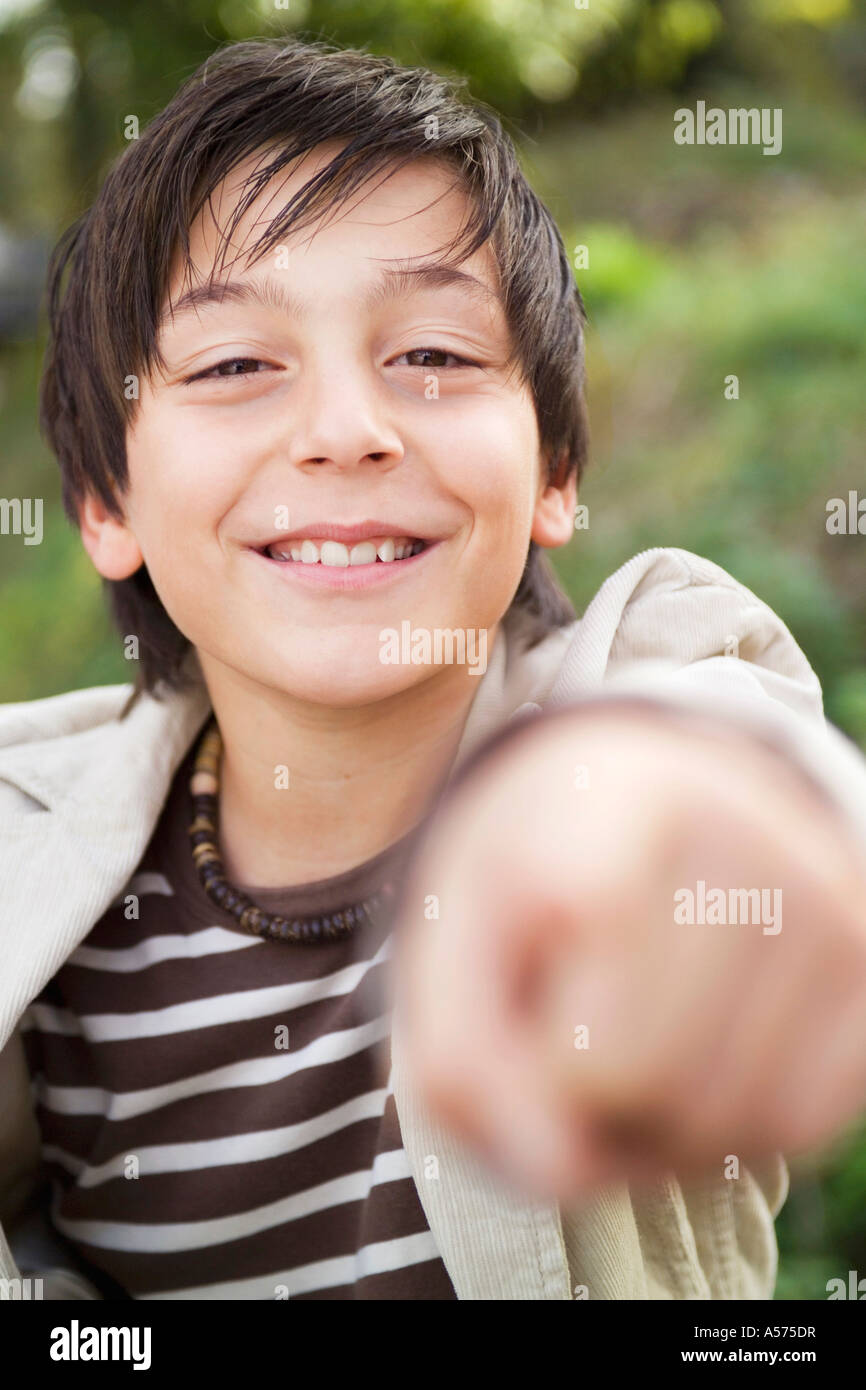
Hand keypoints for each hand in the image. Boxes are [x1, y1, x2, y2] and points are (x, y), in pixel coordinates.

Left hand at [392, 707, 865, 1199]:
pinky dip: (728, 1127)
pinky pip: (798, 1125)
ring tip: (622, 1045)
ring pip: (721, 1119)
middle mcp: (743, 830)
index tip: (510, 973)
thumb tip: (560, 1171)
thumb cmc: (540, 867)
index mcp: (614, 793)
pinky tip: (692, 1058)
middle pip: (635, 1078)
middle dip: (574, 1100)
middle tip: (558, 1034)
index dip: (516, 1031)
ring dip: (650, 1131)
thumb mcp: (454, 930)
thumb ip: (458, 1055)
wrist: (665, 790)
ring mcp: (825, 897)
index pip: (580, 956)